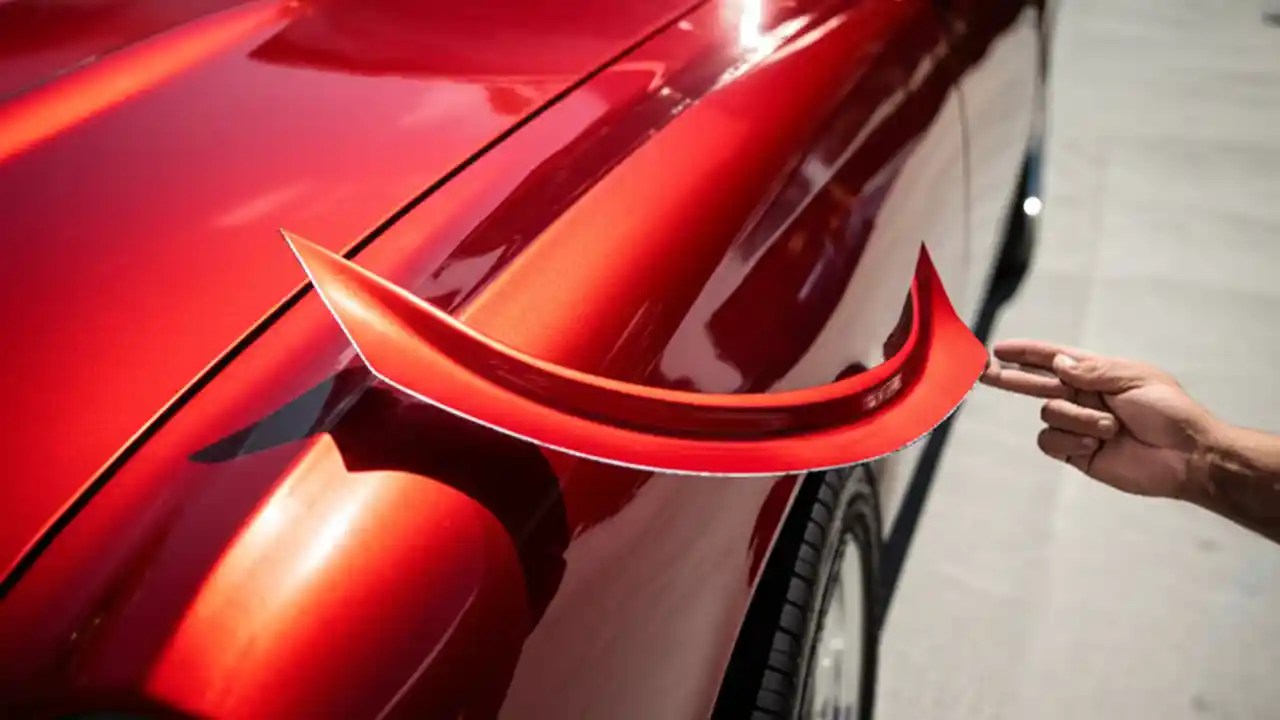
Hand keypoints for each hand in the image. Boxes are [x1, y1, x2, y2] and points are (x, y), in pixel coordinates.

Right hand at [980, 339, 1219, 500]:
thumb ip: (1093, 371)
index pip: (1053, 358)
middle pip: (1035, 384)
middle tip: (982, 372)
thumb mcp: (1135, 379)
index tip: (999, 349)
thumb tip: (1058, 362)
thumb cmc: (1169, 413)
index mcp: (1097, 374)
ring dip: (1077, 420)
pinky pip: (1050, 442)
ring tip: (1109, 429)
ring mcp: (1077, 426)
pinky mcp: (1076, 453)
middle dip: (1010, 377)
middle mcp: (1083, 397)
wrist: (1186, 457)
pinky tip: (1094, 446)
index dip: (1026, 353)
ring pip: (1048, 415)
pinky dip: (1069, 442)